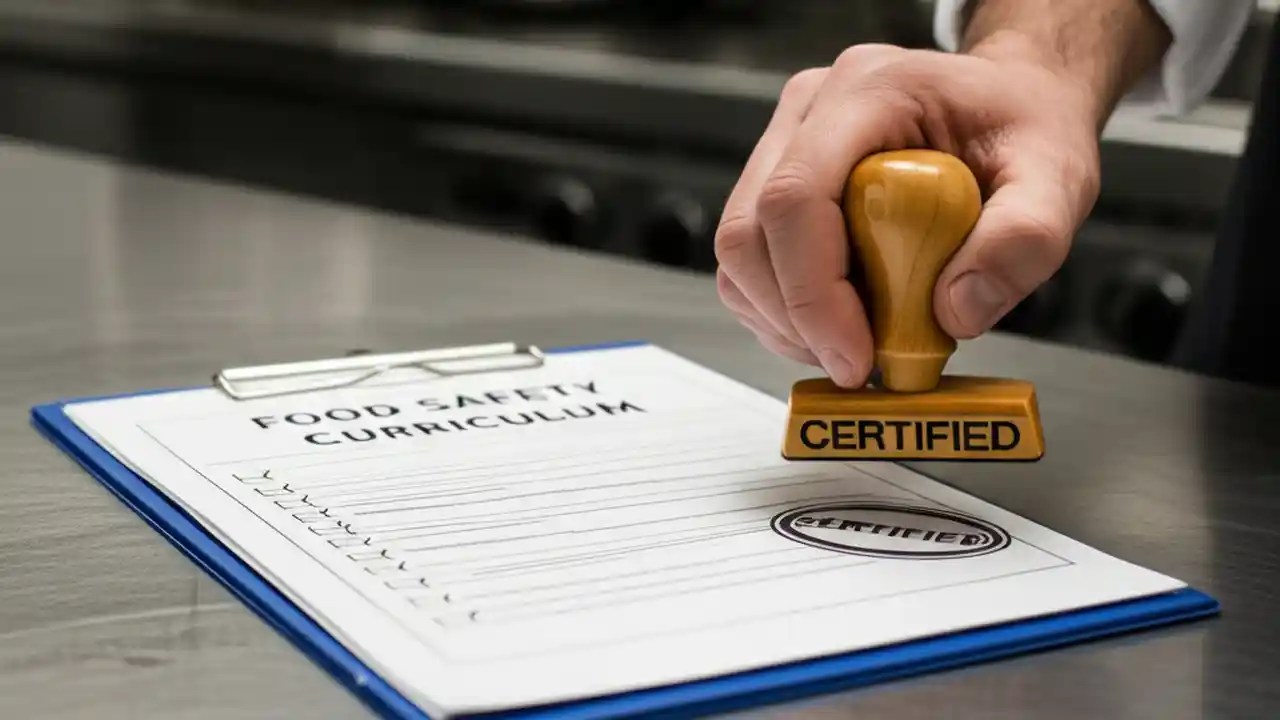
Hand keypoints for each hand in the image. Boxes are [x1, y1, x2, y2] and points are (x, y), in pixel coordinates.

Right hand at [713, 39, 1102, 386]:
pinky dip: (787, 311)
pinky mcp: (776, 180)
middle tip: (859, 364)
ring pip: (740, 255)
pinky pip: (753, 263)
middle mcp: (809, 110)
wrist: (1009, 100)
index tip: (857, 356)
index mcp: (868, 93)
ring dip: (787, 321)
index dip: (813, 292)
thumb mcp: (1058, 175)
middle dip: (797, 319)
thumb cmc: (1024, 126)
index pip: (796, 198)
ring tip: (856, 343)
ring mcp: (783, 142)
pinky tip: (841, 321)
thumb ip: (1024, 240)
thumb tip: (956, 312)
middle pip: (749, 233)